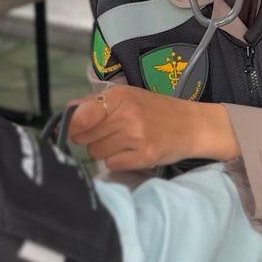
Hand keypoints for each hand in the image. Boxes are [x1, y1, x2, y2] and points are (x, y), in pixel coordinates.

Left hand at [68, 85, 239, 170]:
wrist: (192, 125)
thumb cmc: (156, 110)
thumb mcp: (127, 97)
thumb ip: (95, 104)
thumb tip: (68, 112)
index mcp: (120, 96)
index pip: (81, 116)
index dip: (73, 125)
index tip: (75, 129)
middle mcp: (127, 115)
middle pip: (84, 137)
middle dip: (91, 138)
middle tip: (109, 133)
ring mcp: (136, 137)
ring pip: (96, 152)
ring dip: (104, 150)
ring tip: (123, 142)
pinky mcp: (144, 157)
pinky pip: (112, 164)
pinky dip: (117, 161)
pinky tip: (131, 152)